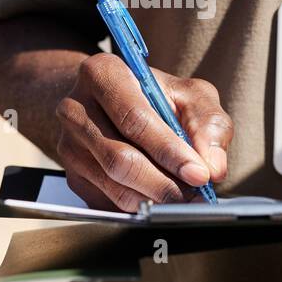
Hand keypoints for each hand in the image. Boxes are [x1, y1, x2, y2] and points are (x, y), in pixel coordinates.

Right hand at [55, 53, 232, 211]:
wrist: (111, 105)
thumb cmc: (155, 97)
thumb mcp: (189, 94)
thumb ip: (208, 123)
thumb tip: (213, 167)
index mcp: (102, 74)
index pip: (134, 119)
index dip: (169, 150)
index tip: (199, 173)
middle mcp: (75, 109)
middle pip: (120, 158)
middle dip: (164, 183)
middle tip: (196, 194)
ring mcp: (68, 146)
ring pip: (114, 185)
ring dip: (154, 199)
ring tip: (185, 198)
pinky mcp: (72, 176)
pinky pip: (107, 202)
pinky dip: (140, 207)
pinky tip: (161, 198)